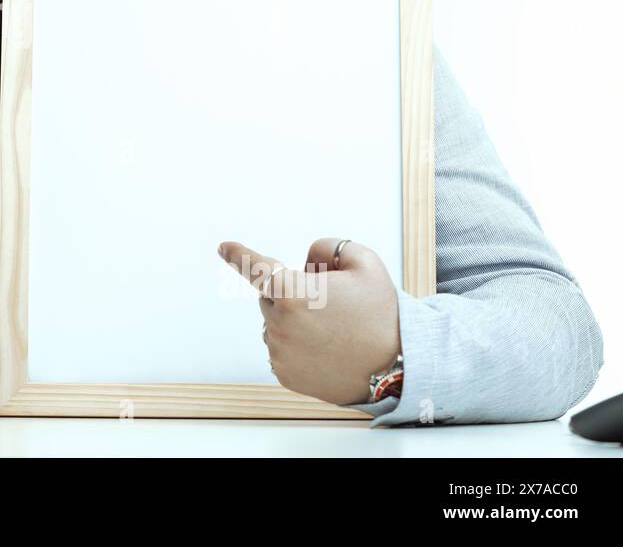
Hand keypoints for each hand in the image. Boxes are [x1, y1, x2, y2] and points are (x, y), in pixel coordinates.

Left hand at [217, 238, 400, 405]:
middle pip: (272, 296)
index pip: (256, 267)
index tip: (224, 247)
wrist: (399, 369)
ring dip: (294, 321)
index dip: (238, 254)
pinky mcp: (285, 374)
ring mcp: (279, 352)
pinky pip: (282, 349)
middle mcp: (279, 323)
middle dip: (292, 293)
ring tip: (333, 331)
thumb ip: (328, 247)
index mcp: (292, 292)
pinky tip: (326, 350)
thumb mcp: (364, 263)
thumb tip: (305, 261)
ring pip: (276, 324)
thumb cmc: (382, 314)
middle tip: (331, 304)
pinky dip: (297, 346)